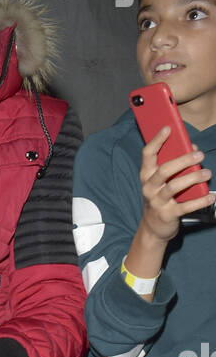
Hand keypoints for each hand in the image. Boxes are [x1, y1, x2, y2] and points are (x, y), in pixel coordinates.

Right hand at [138, 126, 212, 243]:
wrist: (154, 228)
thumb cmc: (161, 198)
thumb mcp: (163, 181)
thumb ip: (175, 164)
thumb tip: (193, 149)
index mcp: (147, 176)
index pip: (148, 154)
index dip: (157, 140)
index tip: (168, 128)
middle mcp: (149, 188)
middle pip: (164, 170)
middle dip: (183, 160)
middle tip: (200, 155)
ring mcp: (156, 202)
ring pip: (175, 187)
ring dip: (193, 178)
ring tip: (207, 173)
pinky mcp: (167, 215)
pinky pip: (185, 206)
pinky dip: (200, 201)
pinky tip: (211, 196)